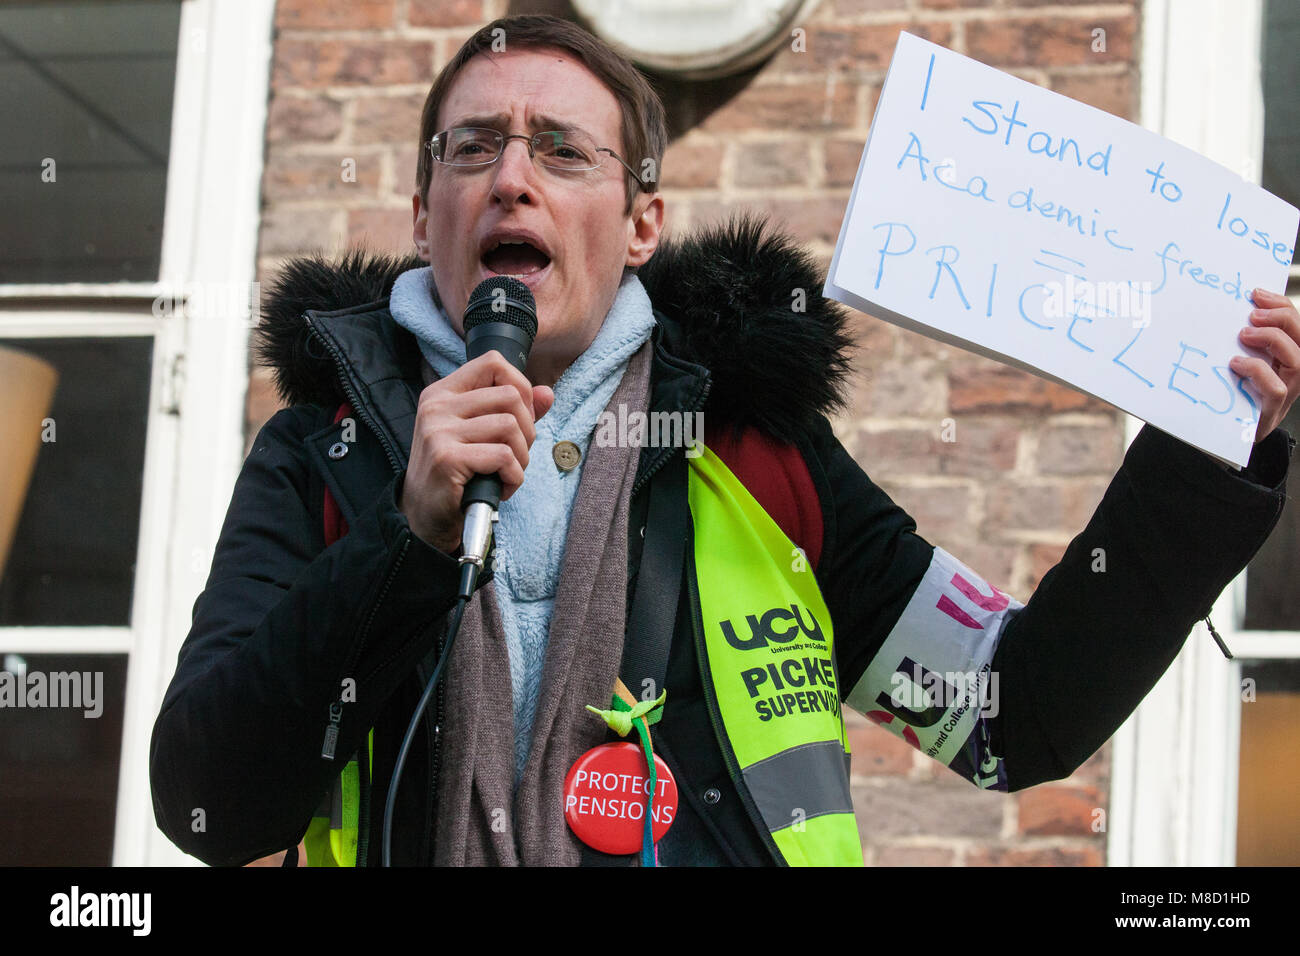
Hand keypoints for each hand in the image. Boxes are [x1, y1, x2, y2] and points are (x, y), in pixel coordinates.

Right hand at [398, 351, 554, 550]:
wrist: (424, 516)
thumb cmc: (456, 473)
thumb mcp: (482, 435)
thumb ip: (513, 411)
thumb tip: (548, 394)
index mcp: (443, 393)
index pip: (492, 362)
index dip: (520, 387)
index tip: (520, 418)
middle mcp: (437, 406)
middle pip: (510, 396)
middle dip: (527, 430)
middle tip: (516, 455)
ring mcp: (438, 431)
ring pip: (510, 426)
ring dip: (521, 457)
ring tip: (507, 473)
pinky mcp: (446, 458)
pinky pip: (503, 457)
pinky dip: (514, 477)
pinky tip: (501, 488)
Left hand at [1230, 288, 1298, 443]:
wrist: (1214, 436)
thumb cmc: (1222, 394)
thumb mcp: (1231, 363)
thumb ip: (1237, 342)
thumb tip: (1228, 310)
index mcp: (1284, 358)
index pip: (1297, 325)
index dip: (1282, 305)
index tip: (1256, 294)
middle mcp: (1291, 375)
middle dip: (1283, 318)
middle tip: (1252, 315)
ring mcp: (1284, 394)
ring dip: (1275, 341)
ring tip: (1245, 334)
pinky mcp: (1269, 413)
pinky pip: (1278, 390)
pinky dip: (1260, 372)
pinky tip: (1237, 365)